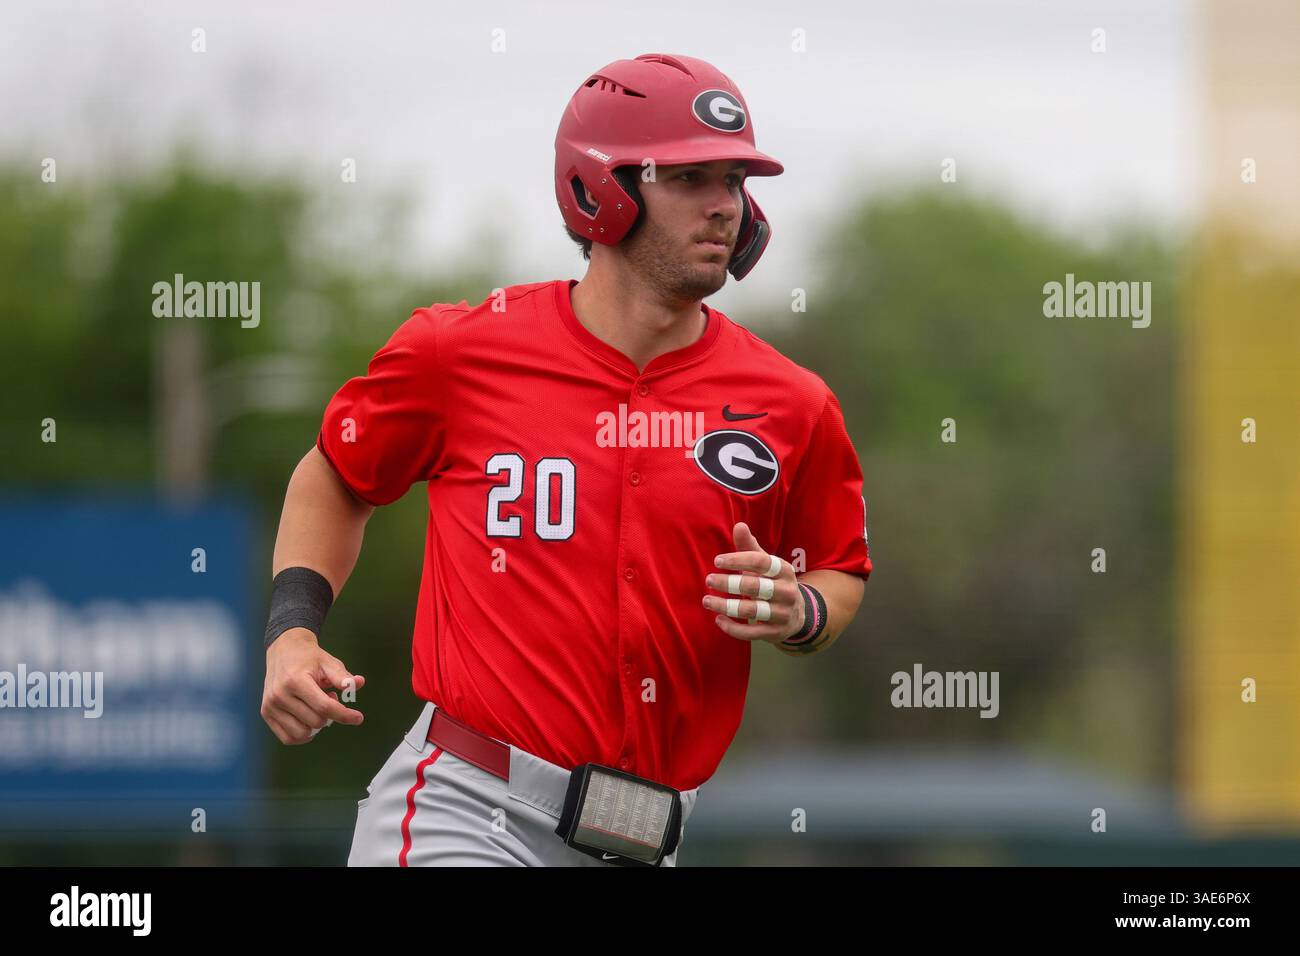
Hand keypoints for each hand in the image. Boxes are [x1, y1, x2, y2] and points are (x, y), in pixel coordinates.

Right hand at [261, 628, 365, 743]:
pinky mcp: (266, 713)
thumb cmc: (309, 658)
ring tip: (317, 707)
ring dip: (316, 725)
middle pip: (315, 721)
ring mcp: (270, 706)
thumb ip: (343, 676)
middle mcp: (280, 695)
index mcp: (296, 680)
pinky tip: (309, 722)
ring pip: (302, 733)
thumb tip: (359, 683)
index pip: (324, 706)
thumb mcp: (328, 662)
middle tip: (330, 697)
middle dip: (330, 714)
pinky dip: (303, 736)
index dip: (344, 714)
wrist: (283, 651)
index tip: (359, 718)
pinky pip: (287, 738)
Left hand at [704, 522, 804, 644]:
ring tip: (707, 601)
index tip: (717, 561)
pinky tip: (718, 620)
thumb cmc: (773, 582)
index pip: (761, 562)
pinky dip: (733, 628)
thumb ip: (750, 547)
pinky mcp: (776, 633)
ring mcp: (783, 613)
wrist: (797, 613)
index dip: (738, 560)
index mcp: (784, 570)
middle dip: (728, 583)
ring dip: (726, 606)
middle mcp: (787, 591)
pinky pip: (752, 633)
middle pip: (754, 586)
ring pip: (751, 610)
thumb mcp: (766, 565)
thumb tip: (739, 525)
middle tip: (709, 580)